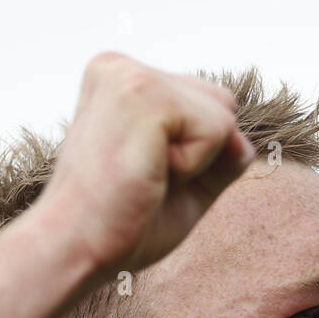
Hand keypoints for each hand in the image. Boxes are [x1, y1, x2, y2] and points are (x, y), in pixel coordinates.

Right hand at [36, 52, 255, 277]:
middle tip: (144, 178)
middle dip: (202, 155)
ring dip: (198, 163)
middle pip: (221, 102)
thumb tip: (244, 142)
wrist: (74, 249)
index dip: (195, 156)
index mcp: (120, 82)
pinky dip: (195, 167)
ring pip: (223, 115)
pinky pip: (219, 130)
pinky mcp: (143, 92)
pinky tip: (149, 173)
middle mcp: (121, 68)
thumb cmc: (121, 225)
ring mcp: (130, 75)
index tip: (141, 176)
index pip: (204, 105)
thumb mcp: (185, 186)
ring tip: (144, 175)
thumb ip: (220, 159)